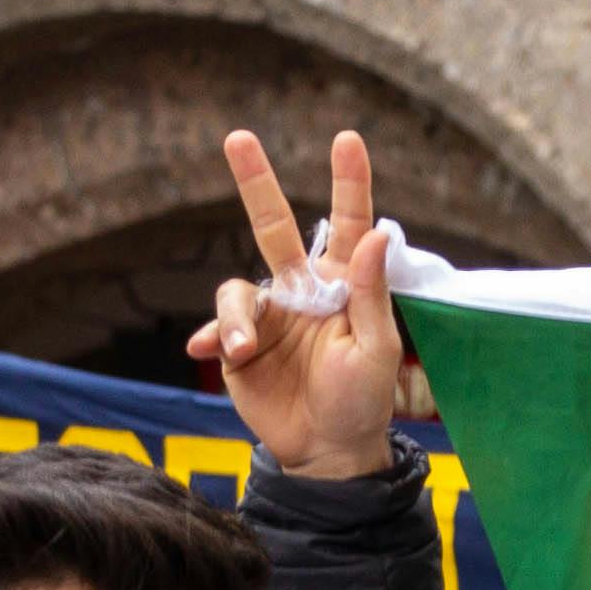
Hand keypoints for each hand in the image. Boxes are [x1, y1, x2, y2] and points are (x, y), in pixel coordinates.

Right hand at [191, 128, 408, 481]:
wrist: (326, 452)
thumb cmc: (362, 400)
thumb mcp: (376, 350)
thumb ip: (371, 295)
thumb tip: (375, 236)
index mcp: (343, 286)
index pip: (348, 225)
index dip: (348, 182)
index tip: (347, 139)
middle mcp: (303, 291)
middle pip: (274, 226)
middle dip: (256, 181)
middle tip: (238, 137)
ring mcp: (269, 316)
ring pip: (237, 290)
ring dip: (235, 317)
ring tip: (242, 349)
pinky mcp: (238, 345)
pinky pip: (217, 326)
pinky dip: (214, 337)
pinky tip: (214, 354)